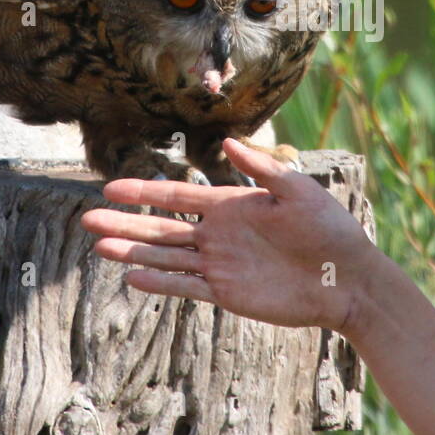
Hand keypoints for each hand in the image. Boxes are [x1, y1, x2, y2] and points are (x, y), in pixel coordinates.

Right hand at [81, 138, 376, 331]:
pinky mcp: (228, 293)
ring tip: (98, 247)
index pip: (177, 196)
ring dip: (133, 253)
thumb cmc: (328, 228)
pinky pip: (186, 286)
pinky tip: (131, 277)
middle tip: (88, 219)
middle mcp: (219, 235)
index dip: (144, 191)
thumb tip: (229, 141)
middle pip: (162, 228)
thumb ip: (263, 168)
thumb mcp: (298, 191)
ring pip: (166, 258)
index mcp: (232, 205)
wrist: (346, 277)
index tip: (110, 188)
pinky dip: (159, 282)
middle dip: (126, 224)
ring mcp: (221, 265)